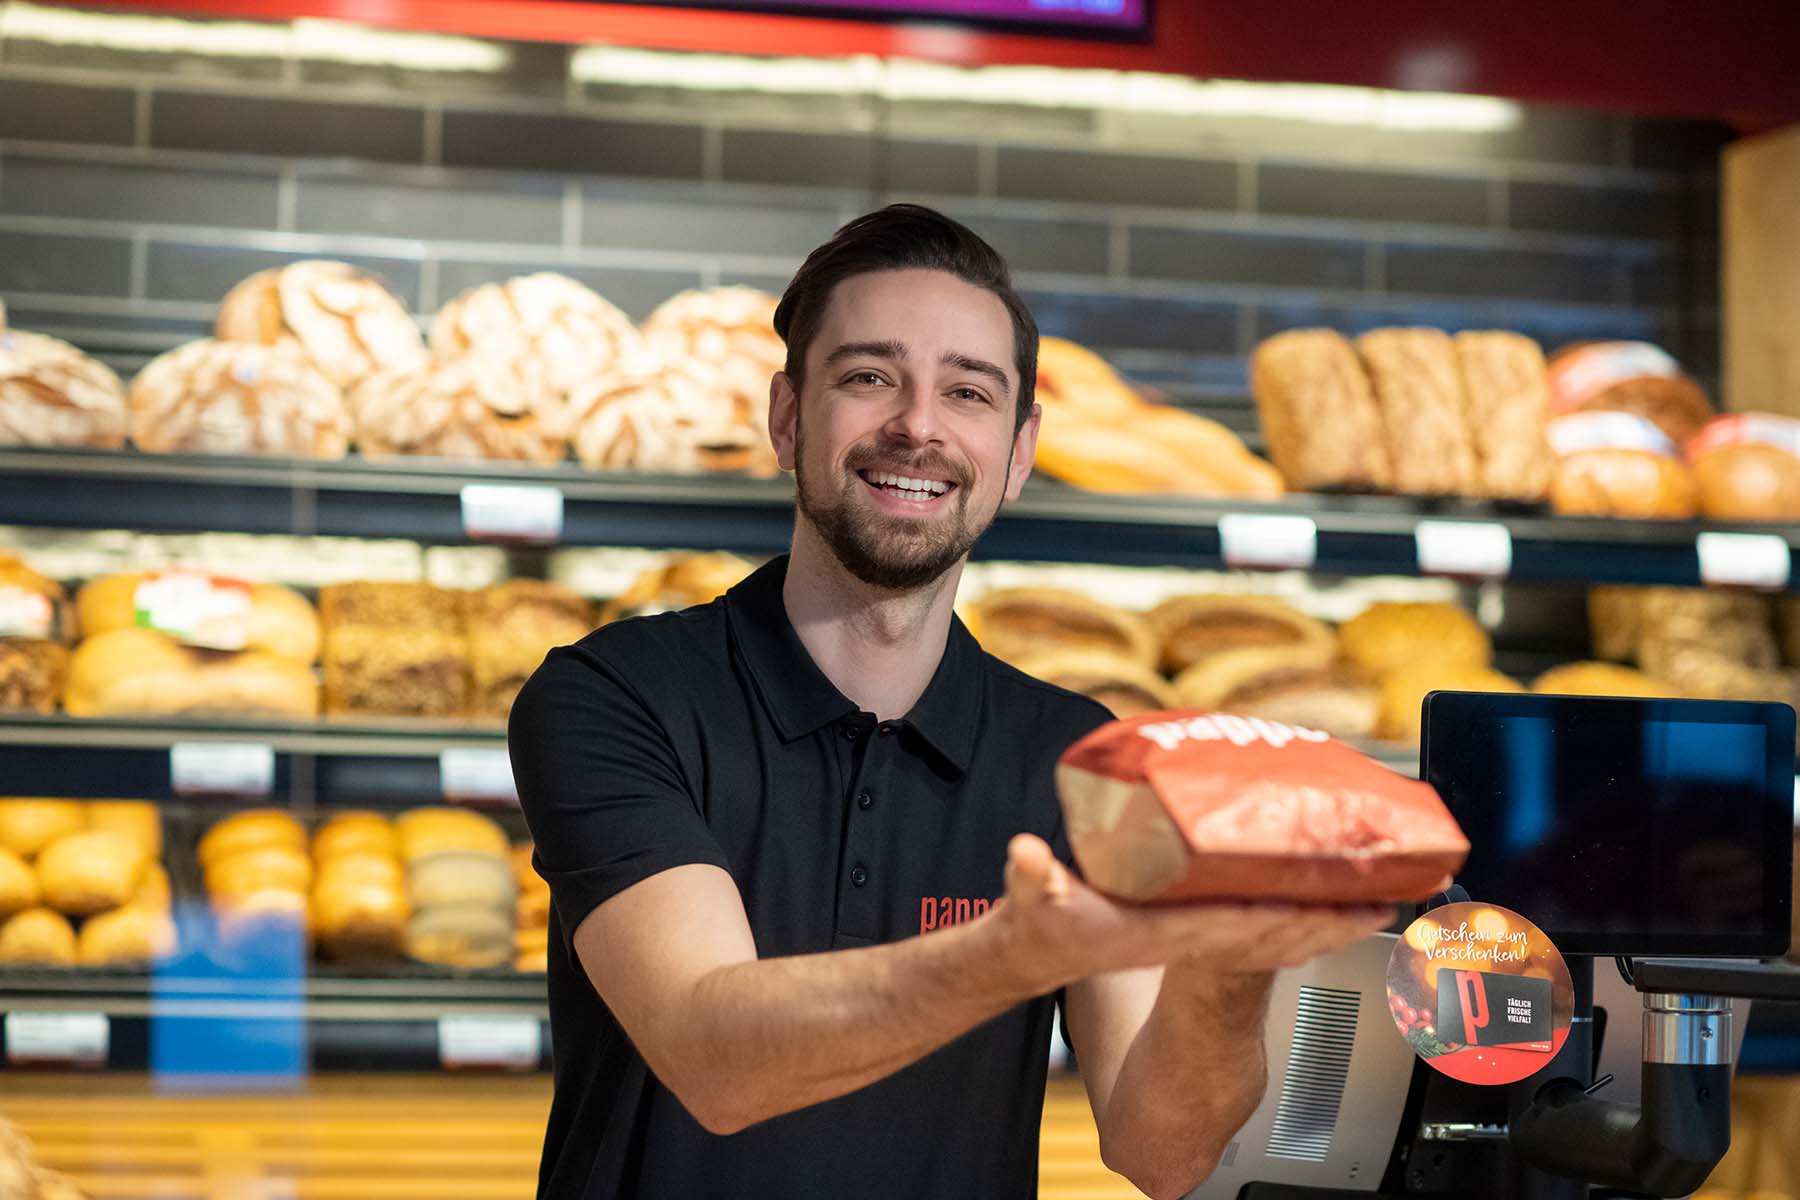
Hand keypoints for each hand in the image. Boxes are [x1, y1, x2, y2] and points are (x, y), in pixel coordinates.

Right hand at [992, 834, 1395, 993]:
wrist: (1042, 951)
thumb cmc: (1046, 928)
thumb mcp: (1035, 902)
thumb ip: (1032, 877)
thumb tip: (1025, 855)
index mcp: (1169, 934)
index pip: (1244, 929)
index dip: (1293, 918)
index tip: (1338, 906)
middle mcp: (1194, 941)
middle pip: (1280, 932)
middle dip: (1334, 917)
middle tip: (1388, 895)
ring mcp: (1201, 938)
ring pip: (1280, 933)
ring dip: (1329, 918)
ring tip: (1375, 896)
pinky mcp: (1200, 928)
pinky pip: (1264, 926)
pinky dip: (1300, 915)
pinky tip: (1322, 900)